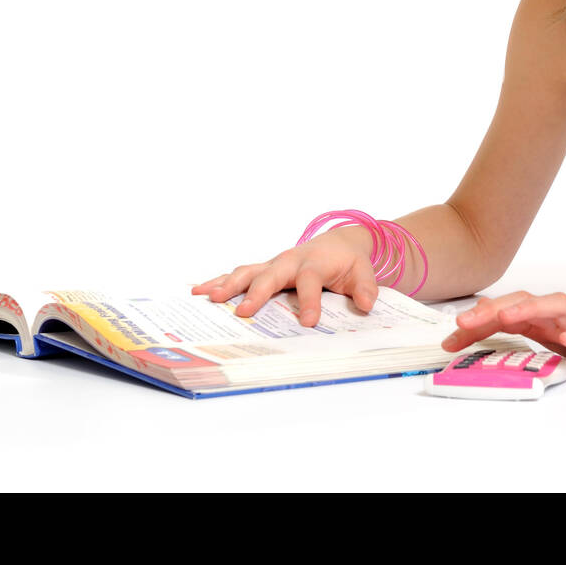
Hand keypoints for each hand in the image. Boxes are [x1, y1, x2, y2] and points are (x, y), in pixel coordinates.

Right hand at [190, 227, 377, 327]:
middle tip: (243, 313)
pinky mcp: (264, 269)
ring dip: (228, 284)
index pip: (310, 282)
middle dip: (257, 293)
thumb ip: (366, 288)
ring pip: (248, 271)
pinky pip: (239, 274)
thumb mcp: (363, 273)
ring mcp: (273, 264)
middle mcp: (290, 261)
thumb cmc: (348, 261)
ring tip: (208, 298)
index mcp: (315, 263)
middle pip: (271, 274)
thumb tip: (367, 305)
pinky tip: (198, 291)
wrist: (339, 241)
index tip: (308, 322)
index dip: (309, 302)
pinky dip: (218, 280)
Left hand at [440, 290, 565, 373]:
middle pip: (522, 302)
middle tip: (464, 323)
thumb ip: (520, 331)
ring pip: (554, 306)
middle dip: (491, 311)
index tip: (448, 342)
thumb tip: (483, 326)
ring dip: (528, 309)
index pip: (502, 314)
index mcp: (541, 318)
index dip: (475, 325)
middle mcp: (558, 314)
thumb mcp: (551, 336)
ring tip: (506, 317)